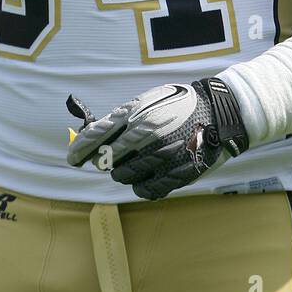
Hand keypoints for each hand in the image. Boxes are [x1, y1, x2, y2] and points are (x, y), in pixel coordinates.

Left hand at [66, 78, 247, 200]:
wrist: (219, 114)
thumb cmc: (179, 105)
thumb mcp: (148, 101)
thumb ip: (120, 118)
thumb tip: (91, 134)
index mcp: (136, 116)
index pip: (96, 138)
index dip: (80, 151)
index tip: (73, 159)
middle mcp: (146, 138)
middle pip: (108, 162)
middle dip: (106, 161)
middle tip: (112, 159)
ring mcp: (161, 159)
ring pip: (125, 178)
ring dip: (125, 173)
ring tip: (136, 164)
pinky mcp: (176, 176)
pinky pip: (146, 190)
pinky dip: (142, 185)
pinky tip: (148, 176)